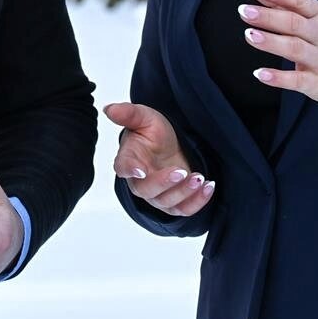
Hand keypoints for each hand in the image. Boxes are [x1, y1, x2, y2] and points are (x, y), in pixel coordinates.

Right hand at [103, 101, 213, 215]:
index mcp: (128, 159)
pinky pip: (184, 209)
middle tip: (181, 172)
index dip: (130, 170)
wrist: (171, 143)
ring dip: (184, 192)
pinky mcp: (174, 201)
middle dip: (165, 183)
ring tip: (199, 178)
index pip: (124, 167)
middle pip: (146, 190)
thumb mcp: (144, 116)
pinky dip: (197, 202)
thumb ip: (128, 113)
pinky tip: (208, 187)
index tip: (141, 170)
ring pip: (167, 202)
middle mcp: (140, 181)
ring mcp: (157, 194)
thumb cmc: (153, 132)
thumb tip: (109, 109)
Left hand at [239, 0, 317, 102]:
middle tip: (245, 12)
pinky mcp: (317, 82)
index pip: (300, 0)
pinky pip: (297, 80)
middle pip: (294, 23)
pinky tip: (260, 73)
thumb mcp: (304, 15)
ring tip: (250, 35)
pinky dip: (278, 78)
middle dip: (269, 17)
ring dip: (271, 42)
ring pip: (295, 49)